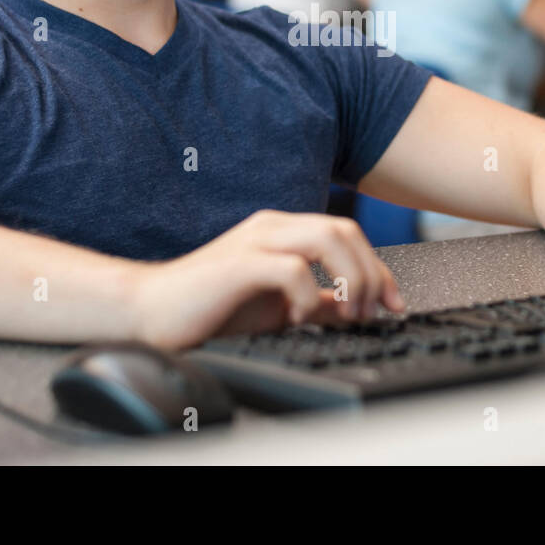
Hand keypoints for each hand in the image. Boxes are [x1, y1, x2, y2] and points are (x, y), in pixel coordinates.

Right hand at [129, 209, 405, 349]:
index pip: (347, 234)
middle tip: (373, 312)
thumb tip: (353, 308)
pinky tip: (300, 318)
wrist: (151, 313)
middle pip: (345, 228)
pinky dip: (309, 296)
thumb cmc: (208, 309)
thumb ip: (315, 301)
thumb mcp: (277, 307)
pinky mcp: (240, 263)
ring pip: (328, 237)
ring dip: (350, 278)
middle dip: (372, 272)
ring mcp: (255, 240)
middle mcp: (271, 227)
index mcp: (282, 231)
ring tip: (347, 313)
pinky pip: (293, 268)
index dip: (379, 269)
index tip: (394, 304)